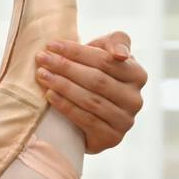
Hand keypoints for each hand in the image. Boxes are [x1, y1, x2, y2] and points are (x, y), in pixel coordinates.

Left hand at [34, 30, 146, 154]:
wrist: (88, 111)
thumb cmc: (95, 74)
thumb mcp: (105, 52)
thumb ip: (116, 41)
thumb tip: (120, 54)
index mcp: (137, 75)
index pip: (105, 60)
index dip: (76, 51)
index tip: (51, 45)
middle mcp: (135, 99)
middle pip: (97, 80)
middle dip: (65, 67)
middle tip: (41, 58)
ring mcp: (125, 120)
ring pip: (91, 100)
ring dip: (62, 85)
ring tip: (42, 75)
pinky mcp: (112, 137)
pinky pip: (86, 120)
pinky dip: (66, 106)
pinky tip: (49, 95)